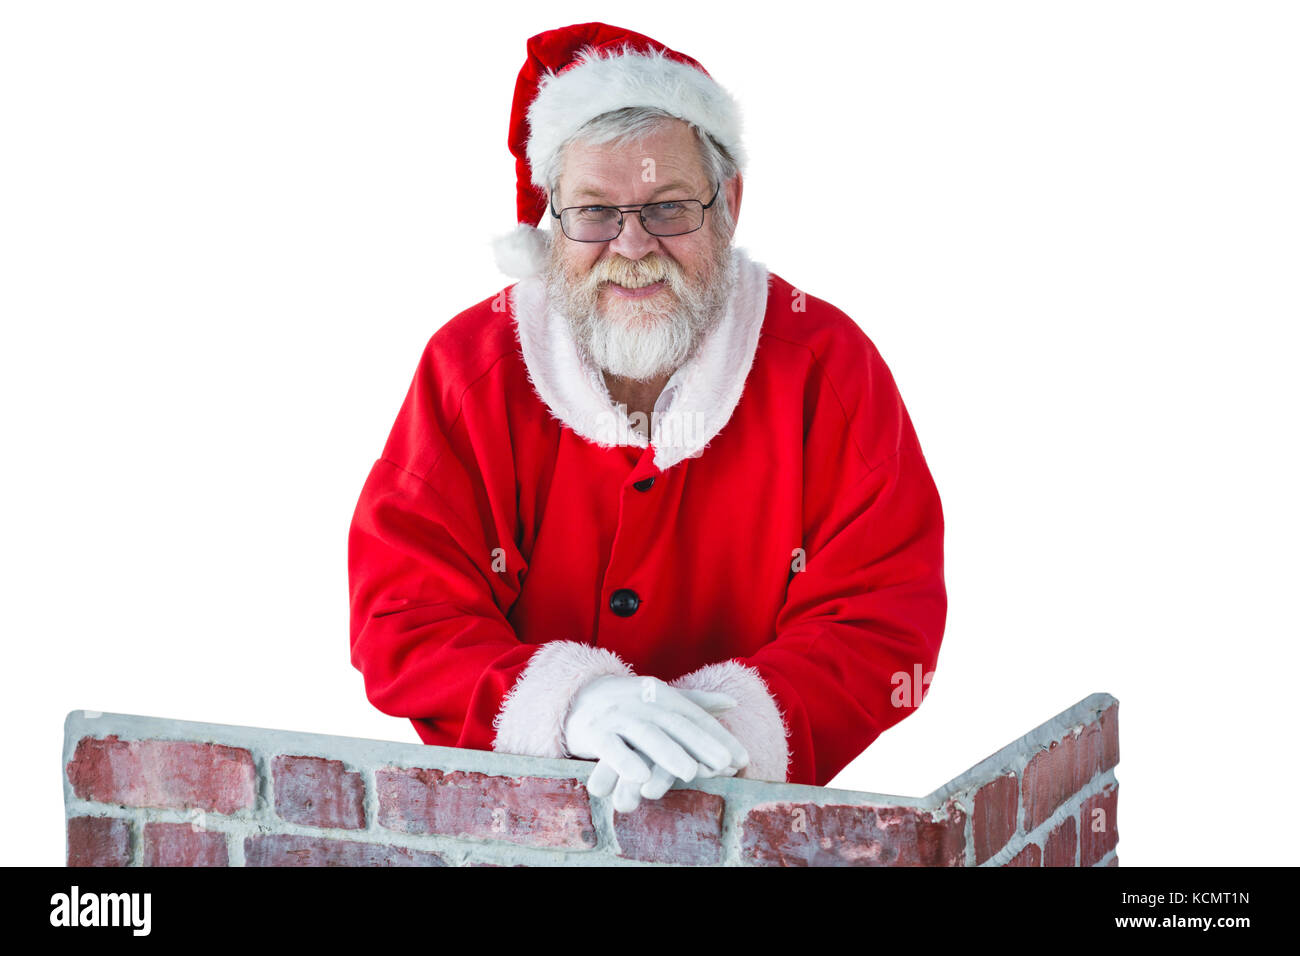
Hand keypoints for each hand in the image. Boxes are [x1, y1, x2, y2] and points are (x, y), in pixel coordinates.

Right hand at [578, 684, 748, 811]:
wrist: (575, 696)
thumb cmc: (626, 703)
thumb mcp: (659, 698)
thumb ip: (694, 701)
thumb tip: (733, 703)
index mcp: (661, 695)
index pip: (694, 716)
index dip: (718, 736)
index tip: (741, 758)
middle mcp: (641, 703)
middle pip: (675, 724)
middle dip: (702, 744)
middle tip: (725, 764)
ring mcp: (617, 716)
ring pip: (646, 734)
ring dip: (668, 753)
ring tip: (690, 772)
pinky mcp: (594, 732)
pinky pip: (611, 748)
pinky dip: (625, 761)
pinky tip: (641, 776)